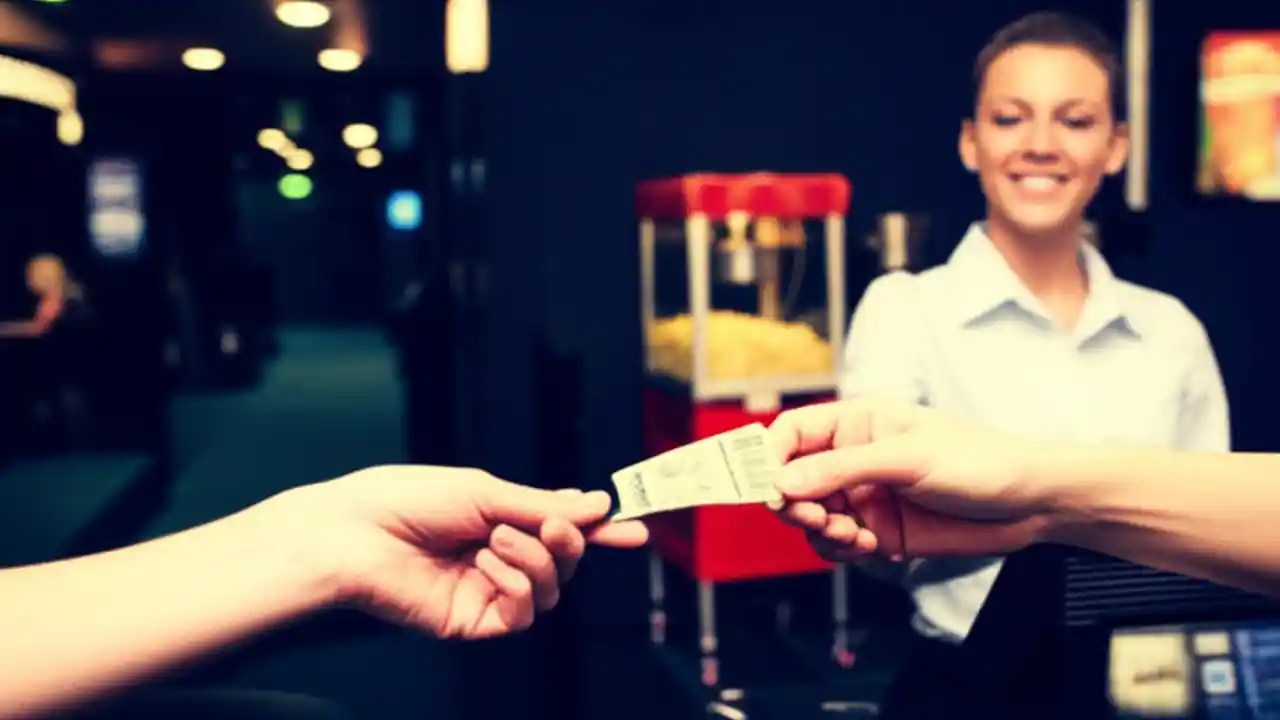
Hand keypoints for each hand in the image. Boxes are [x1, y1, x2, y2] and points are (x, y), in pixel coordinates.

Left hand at [264, 466, 647, 638]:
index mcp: (499, 520)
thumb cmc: (406, 500)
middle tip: (553, 526)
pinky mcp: (473, 621)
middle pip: (563, 563)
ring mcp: (486, 591)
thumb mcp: (484, 491)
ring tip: (496, 539)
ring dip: (536, 562)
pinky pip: (523, 614)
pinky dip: (518, 585)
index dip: (598, 531)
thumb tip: (596, 505)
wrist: (354, 532)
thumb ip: (543, 505)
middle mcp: (497, 558)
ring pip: (550, 591)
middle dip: (568, 543)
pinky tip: (488, 564)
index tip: (635, 528)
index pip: (561, 530)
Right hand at [767, 398, 1054, 561]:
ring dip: (819, 531)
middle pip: (791, 480)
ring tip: (850, 535)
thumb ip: (842, 468)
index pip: (791, 433)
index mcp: (856, 423)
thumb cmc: (979, 461)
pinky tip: (868, 545)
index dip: (769, 456)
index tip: (767, 486)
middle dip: (793, 503)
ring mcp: (863, 497)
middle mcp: (852, 459)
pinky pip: (835, 545)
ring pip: (809, 518)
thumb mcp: (907, 457)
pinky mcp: (877, 532)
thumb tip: (784, 481)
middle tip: (811, 517)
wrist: (1031, 505)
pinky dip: (840, 550)